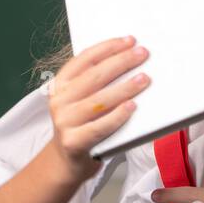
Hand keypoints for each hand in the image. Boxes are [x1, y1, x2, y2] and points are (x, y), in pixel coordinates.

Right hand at [47, 35, 149, 182]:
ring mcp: (64, 122)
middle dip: (121, 62)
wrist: (67, 161)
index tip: (130, 40)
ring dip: (124, 88)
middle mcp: (60, 101)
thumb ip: (97, 82)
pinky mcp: (73, 142)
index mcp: (60, 84)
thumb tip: (129, 59)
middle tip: (142, 54)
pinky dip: (117, 116)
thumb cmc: (82, 124)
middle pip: (94, 77)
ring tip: (144, 79)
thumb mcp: (82, 99)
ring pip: (99, 101)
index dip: (108, 47)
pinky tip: (132, 106)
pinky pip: (100, 127)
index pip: (85, 59)